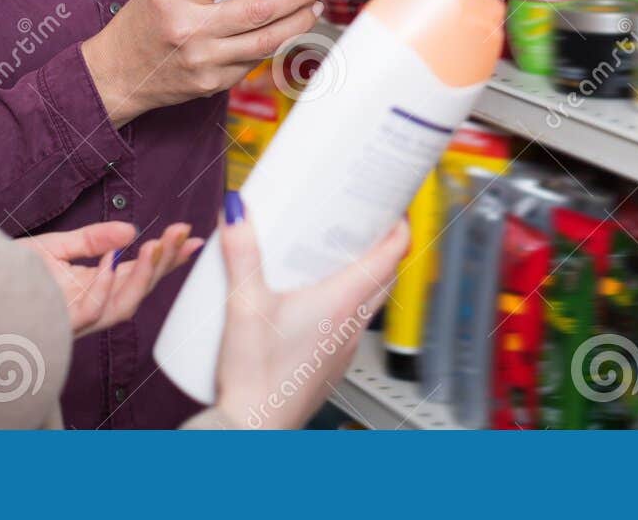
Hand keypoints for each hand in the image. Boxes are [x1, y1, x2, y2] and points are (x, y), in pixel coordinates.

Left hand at [24, 220, 200, 337]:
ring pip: (123, 307)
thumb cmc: (7, 273)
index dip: (168, 258)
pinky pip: (91, 311)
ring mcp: (75, 319)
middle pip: (139, 293)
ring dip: (144, 276)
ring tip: (156, 245)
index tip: (192, 237)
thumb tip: (131, 231)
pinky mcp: (58, 323)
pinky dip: (106, 285)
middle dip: (164, 264)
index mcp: (94, 289)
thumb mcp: (55, 247)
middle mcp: (90, 308)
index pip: (140, 275)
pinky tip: (113, 261)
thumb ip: (93, 240)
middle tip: (181, 234)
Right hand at [80, 0, 332, 125]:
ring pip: (266, 41)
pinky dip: (274, 42)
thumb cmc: (142, 24)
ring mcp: (203, 61)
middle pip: (258, 10)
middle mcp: (190, 30)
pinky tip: (288, 29)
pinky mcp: (213, 83)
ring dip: (298, 22)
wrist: (116, 76)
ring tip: (315, 5)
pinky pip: (254, 60)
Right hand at [212, 199, 408, 429]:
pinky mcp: (333, 364)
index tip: (394, 207)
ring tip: (339, 258)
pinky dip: (349, 305)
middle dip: (383, 246)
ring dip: (366, 277)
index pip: (391, 256)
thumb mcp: (243, 304)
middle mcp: (352, 325)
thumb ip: (241, 253)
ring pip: (372, 302)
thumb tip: (238, 212)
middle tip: (366, 224)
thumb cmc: (256, 379)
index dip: (399, 226)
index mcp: (342, 303)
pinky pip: (353, 326)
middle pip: (386, 276)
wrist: (254, 431)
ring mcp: (345, 348)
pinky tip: (317, 303)